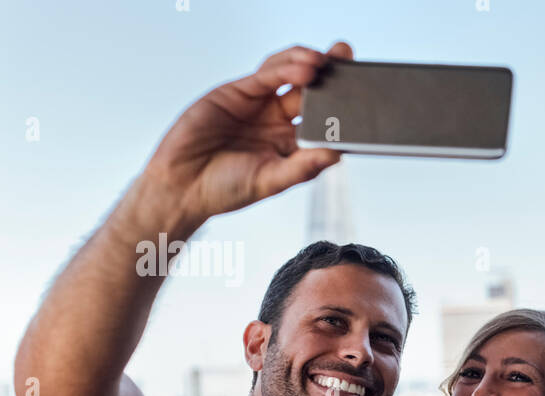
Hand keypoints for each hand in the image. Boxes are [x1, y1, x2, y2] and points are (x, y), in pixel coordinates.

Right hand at [139, 41, 353, 227]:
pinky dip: (285, 67)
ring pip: (289, 74)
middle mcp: (278, 121)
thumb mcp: (272, 180)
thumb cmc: (226, 190)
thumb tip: (338, 153)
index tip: (363, 92)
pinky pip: (265, 75)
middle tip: (349, 56)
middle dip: (330, 71)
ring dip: (308, 63)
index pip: (324, 118)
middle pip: (312, 90)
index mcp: (292, 143)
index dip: (342, 103)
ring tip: (325, 61)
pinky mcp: (237, 92)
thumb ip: (304, 166)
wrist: (181, 185)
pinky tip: (304, 67)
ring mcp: (259, 104)